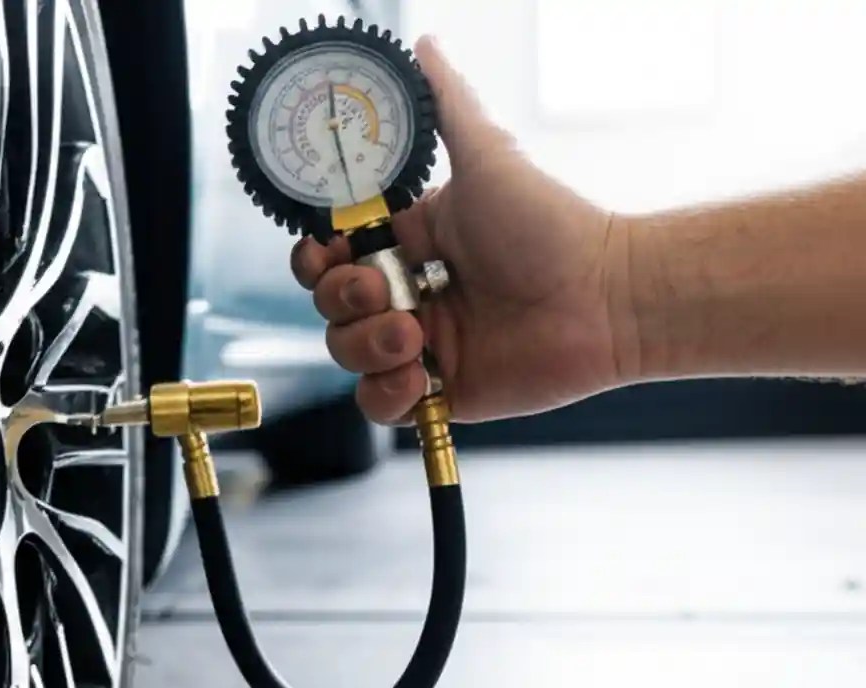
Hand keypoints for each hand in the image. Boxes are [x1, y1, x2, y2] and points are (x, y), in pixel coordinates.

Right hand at [292, 35, 633, 423]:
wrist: (604, 298)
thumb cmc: (550, 225)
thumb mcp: (487, 156)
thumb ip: (447, 104)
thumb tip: (422, 48)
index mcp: (408, 242)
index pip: (331, 254)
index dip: (317, 259)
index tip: (327, 253)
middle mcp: (409, 292)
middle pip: (330, 305)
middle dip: (344, 299)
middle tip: (384, 290)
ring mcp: (421, 344)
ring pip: (347, 353)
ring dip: (368, 344)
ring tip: (418, 334)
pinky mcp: (440, 390)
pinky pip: (378, 404)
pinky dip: (385, 392)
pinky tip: (416, 373)